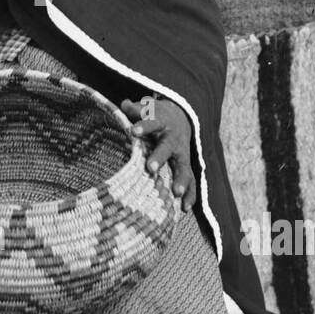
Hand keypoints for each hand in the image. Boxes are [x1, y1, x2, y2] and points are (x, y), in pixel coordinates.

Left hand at [121, 95, 196, 212]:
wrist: (182, 118)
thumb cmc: (157, 117)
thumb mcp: (147, 109)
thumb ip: (135, 109)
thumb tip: (123, 104)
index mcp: (161, 123)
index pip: (151, 123)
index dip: (143, 126)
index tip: (133, 130)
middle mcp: (173, 140)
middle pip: (167, 148)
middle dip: (159, 157)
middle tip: (150, 168)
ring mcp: (182, 155)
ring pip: (183, 167)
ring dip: (180, 180)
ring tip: (176, 193)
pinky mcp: (186, 167)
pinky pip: (192, 182)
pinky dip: (190, 195)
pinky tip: (185, 209)